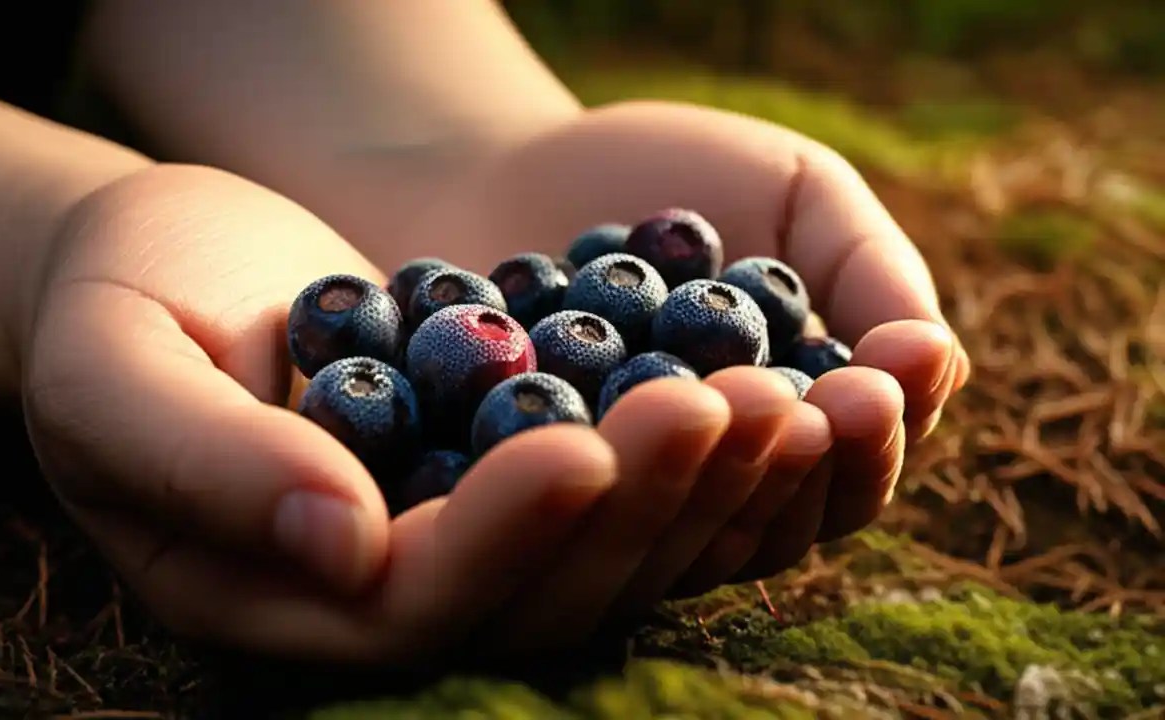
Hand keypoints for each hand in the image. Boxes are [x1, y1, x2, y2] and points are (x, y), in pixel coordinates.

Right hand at [19, 164, 769, 662]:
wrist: (165, 261)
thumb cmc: (112, 307)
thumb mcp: (113, 376)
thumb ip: (204, 464)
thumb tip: (338, 543)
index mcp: (279, 597)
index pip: (413, 602)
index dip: (504, 534)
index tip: (581, 446)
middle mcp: (384, 591)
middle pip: (538, 589)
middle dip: (639, 507)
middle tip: (728, 409)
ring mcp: (458, 533)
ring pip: (603, 548)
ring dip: (698, 483)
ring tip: (780, 397)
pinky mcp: (510, 473)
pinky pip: (615, 478)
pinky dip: (690, 441)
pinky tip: (762, 374)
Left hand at [379, 100, 969, 630]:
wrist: (505, 168)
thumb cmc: (669, 176)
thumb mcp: (794, 193)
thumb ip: (869, 268)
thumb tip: (935, 357)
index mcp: (793, 434)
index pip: (851, 467)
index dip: (876, 432)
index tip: (884, 375)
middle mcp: (708, 491)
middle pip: (774, 522)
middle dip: (804, 465)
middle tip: (814, 402)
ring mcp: (612, 507)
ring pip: (675, 537)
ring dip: (702, 479)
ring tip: (712, 408)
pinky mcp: (512, 503)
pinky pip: (551, 507)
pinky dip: (572, 473)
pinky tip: (582, 436)